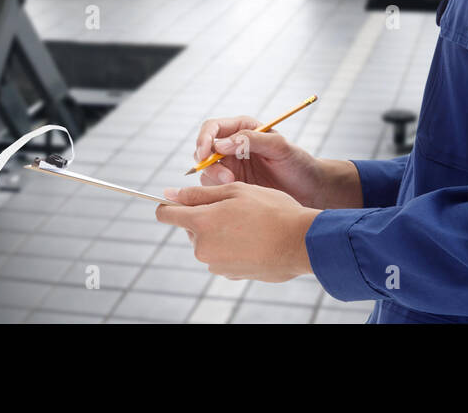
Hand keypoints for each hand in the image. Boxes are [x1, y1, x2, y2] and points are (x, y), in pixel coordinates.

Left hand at [155, 182, 319, 281]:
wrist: (300, 242)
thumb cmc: (271, 210)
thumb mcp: (235, 191)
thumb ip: (198, 194)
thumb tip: (169, 193)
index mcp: (200, 222)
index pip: (166, 213)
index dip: (170, 203)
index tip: (180, 199)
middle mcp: (202, 247)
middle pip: (190, 228)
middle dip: (205, 216)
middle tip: (234, 207)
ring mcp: (216, 265)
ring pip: (208, 242)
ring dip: (220, 232)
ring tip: (249, 224)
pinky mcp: (230, 275)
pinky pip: (222, 256)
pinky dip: (232, 247)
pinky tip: (253, 240)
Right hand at [189, 115, 360, 208]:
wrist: (310, 191)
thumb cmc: (299, 164)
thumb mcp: (279, 147)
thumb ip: (251, 140)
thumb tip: (220, 144)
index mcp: (243, 129)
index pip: (212, 128)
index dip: (204, 139)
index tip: (205, 154)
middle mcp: (233, 146)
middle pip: (203, 150)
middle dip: (209, 163)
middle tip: (228, 178)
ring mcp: (231, 167)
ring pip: (207, 170)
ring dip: (214, 178)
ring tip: (236, 186)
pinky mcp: (232, 186)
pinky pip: (214, 188)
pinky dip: (218, 192)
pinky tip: (237, 195)